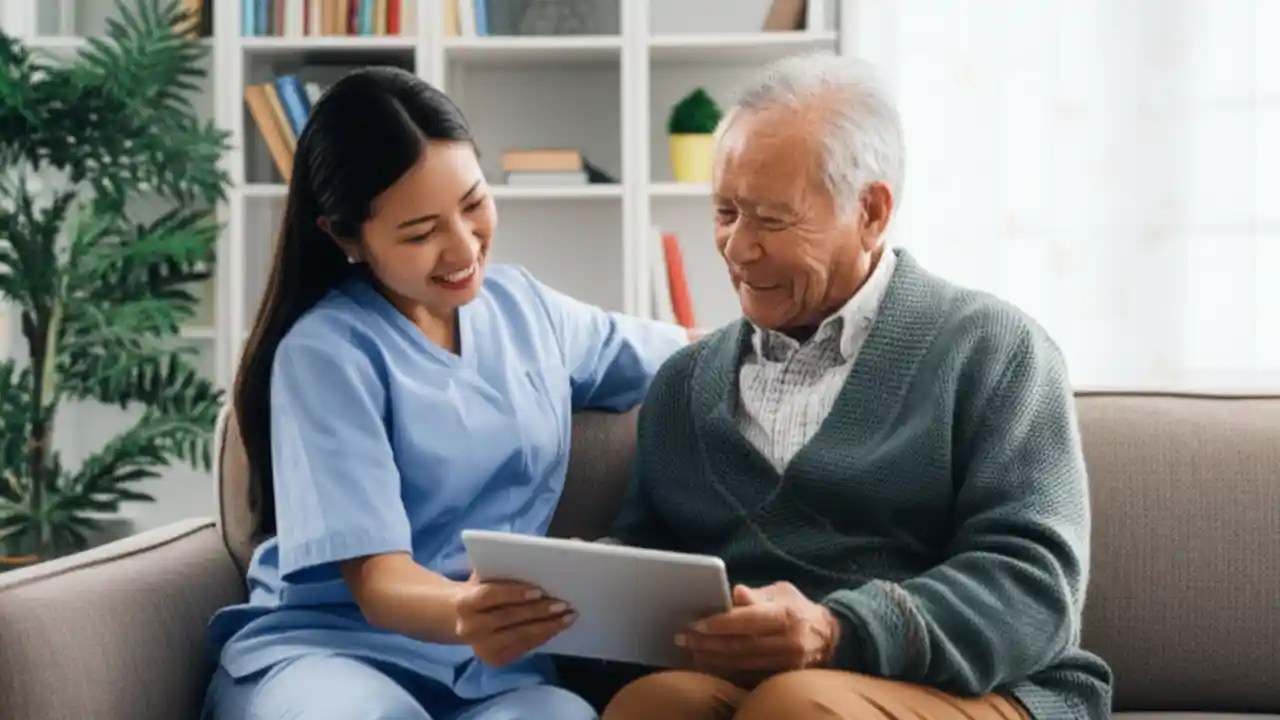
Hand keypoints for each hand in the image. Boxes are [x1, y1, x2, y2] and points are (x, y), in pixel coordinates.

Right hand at [453, 573, 576, 667]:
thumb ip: (503, 566)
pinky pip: (523, 648)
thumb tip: (543, 554)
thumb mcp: (483, 575)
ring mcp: (482, 648)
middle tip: (563, 604)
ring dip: (547, 627)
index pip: (490, 596)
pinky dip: (542, 637)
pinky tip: (556, 628)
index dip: (514, 593)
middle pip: (509, 618)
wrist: (459, 618)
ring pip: (519, 636)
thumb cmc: (479, 589)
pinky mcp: (494, 660)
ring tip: (568, 617)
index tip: (539, 590)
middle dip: (538, 612)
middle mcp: (470, 629)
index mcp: (465, 603)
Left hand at [676, 582, 840, 675]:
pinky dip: (727, 672)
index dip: (718, 623)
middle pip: (740, 645)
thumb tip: (735, 592)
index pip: (746, 620)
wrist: (830, 637)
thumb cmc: (798, 608)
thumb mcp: (782, 592)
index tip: (694, 623)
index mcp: (785, 615)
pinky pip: (750, 676)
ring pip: (742, 664)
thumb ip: (757, 595)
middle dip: (707, 642)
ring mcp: (786, 662)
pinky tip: (710, 666)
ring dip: (713, 659)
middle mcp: (787, 641)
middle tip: (683, 638)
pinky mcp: (783, 676)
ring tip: (691, 652)